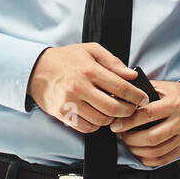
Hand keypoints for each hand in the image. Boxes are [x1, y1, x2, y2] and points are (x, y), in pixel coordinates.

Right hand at [26, 43, 149, 133]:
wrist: (35, 69)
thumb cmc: (66, 59)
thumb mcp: (90, 51)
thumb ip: (113, 62)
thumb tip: (131, 75)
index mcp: (89, 70)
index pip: (120, 87)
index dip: (136, 96)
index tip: (144, 99)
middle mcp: (79, 88)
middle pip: (113, 108)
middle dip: (128, 111)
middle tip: (133, 109)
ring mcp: (69, 103)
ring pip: (101, 120)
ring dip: (112, 118)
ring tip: (115, 111)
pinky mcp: (62, 114)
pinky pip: (86, 127)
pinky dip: (97, 125)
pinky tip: (99, 116)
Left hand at [108, 79, 179, 166]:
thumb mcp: (164, 87)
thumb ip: (144, 91)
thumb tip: (121, 97)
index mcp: (174, 104)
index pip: (148, 115)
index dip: (129, 121)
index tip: (116, 125)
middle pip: (151, 138)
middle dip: (130, 139)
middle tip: (121, 135)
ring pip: (156, 151)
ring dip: (137, 150)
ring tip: (129, 143)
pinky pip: (163, 160)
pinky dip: (148, 159)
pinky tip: (141, 152)